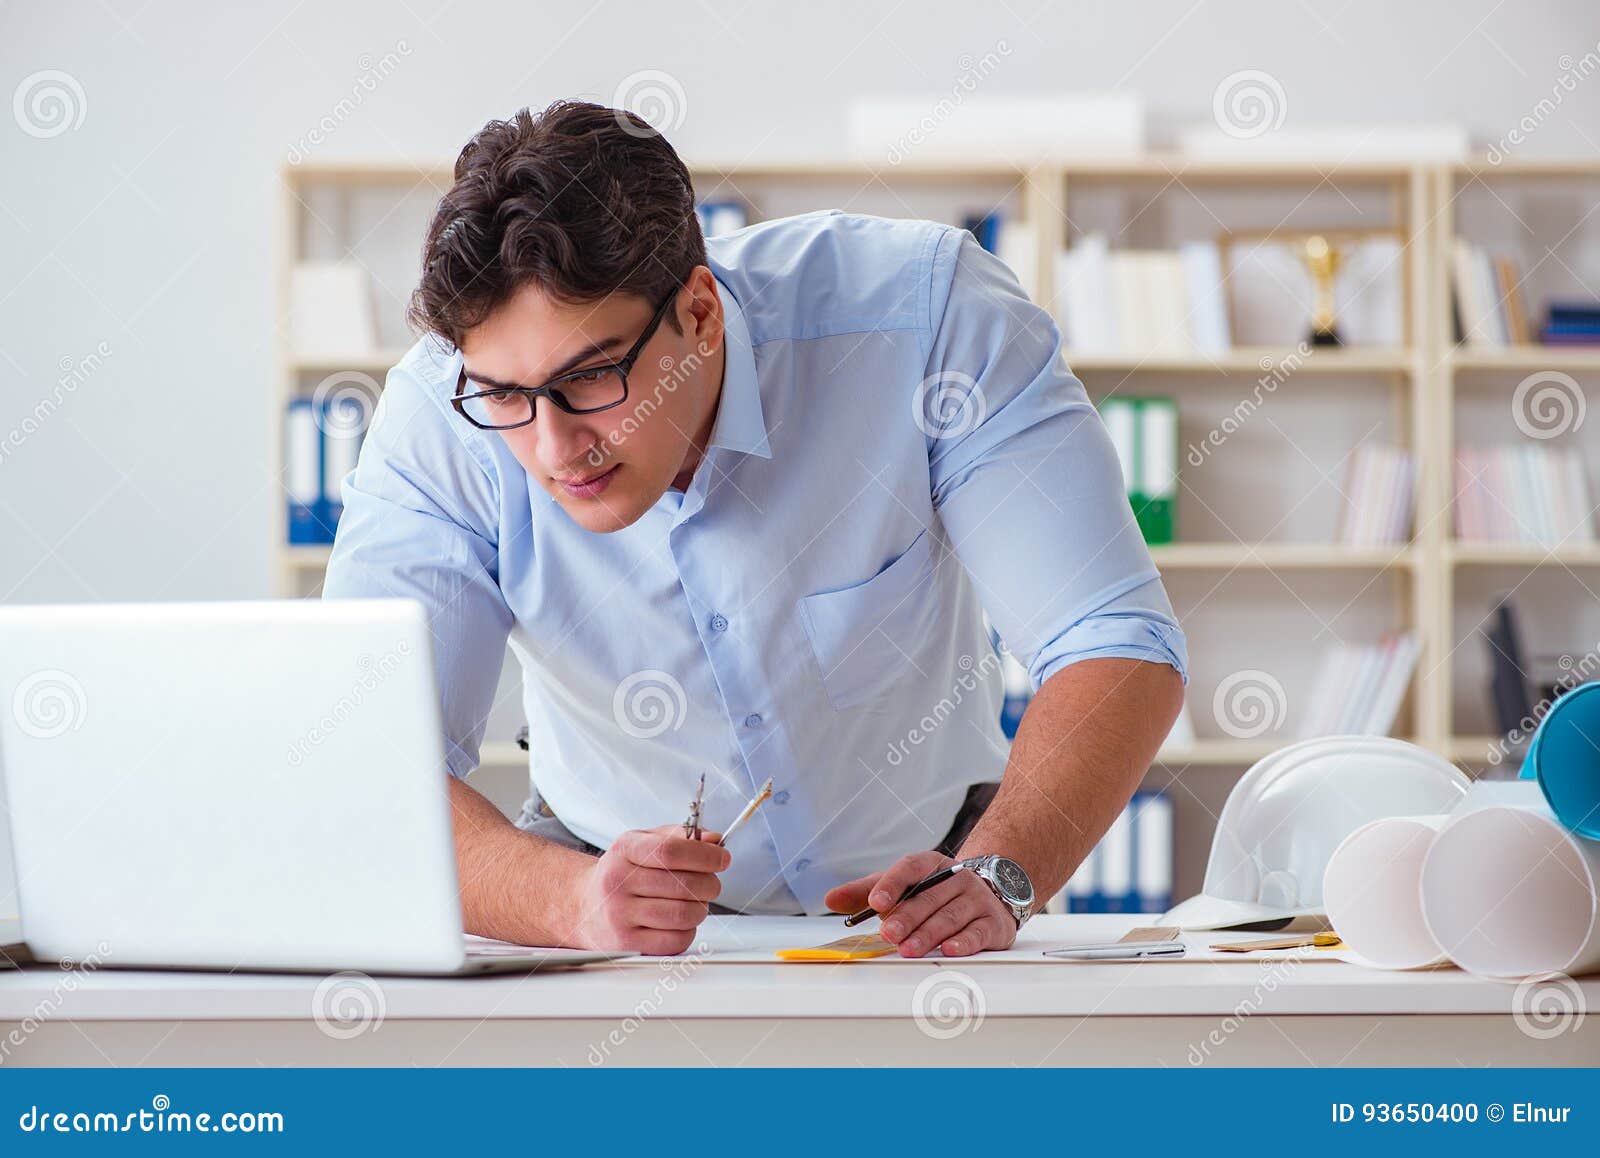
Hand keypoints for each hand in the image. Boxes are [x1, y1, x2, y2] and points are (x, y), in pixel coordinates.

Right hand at [568, 825, 728, 954]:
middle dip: (710, 884)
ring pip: (683, 914)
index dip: (704, 855)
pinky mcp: (626, 944)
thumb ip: (678, 836)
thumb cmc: (620, 873)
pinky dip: (689, 930)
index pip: (670, 851)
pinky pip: (675, 940)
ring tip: (697, 902)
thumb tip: (714, 841)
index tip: (722, 858)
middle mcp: (617, 883)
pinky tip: (681, 921)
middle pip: (682, 885)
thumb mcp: (641, 842)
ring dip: (702, 908)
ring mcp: (619, 916)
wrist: (583, 906)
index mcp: (624, 851)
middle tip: (712, 883)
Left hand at [823, 851, 1016, 957]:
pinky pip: (977, 932)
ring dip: (928, 934)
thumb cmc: (937, 892)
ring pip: (950, 916)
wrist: (990, 894)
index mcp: (930, 864)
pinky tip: (949, 949)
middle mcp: (956, 877)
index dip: (891, 884)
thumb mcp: (902, 886)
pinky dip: (963, 942)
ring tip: (908, 949)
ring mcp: (976, 899)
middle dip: (906, 917)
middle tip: (887, 933)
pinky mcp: (992, 923)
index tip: (875, 903)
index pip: (909, 868)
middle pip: (928, 897)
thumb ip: (866, 892)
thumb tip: (831, 899)